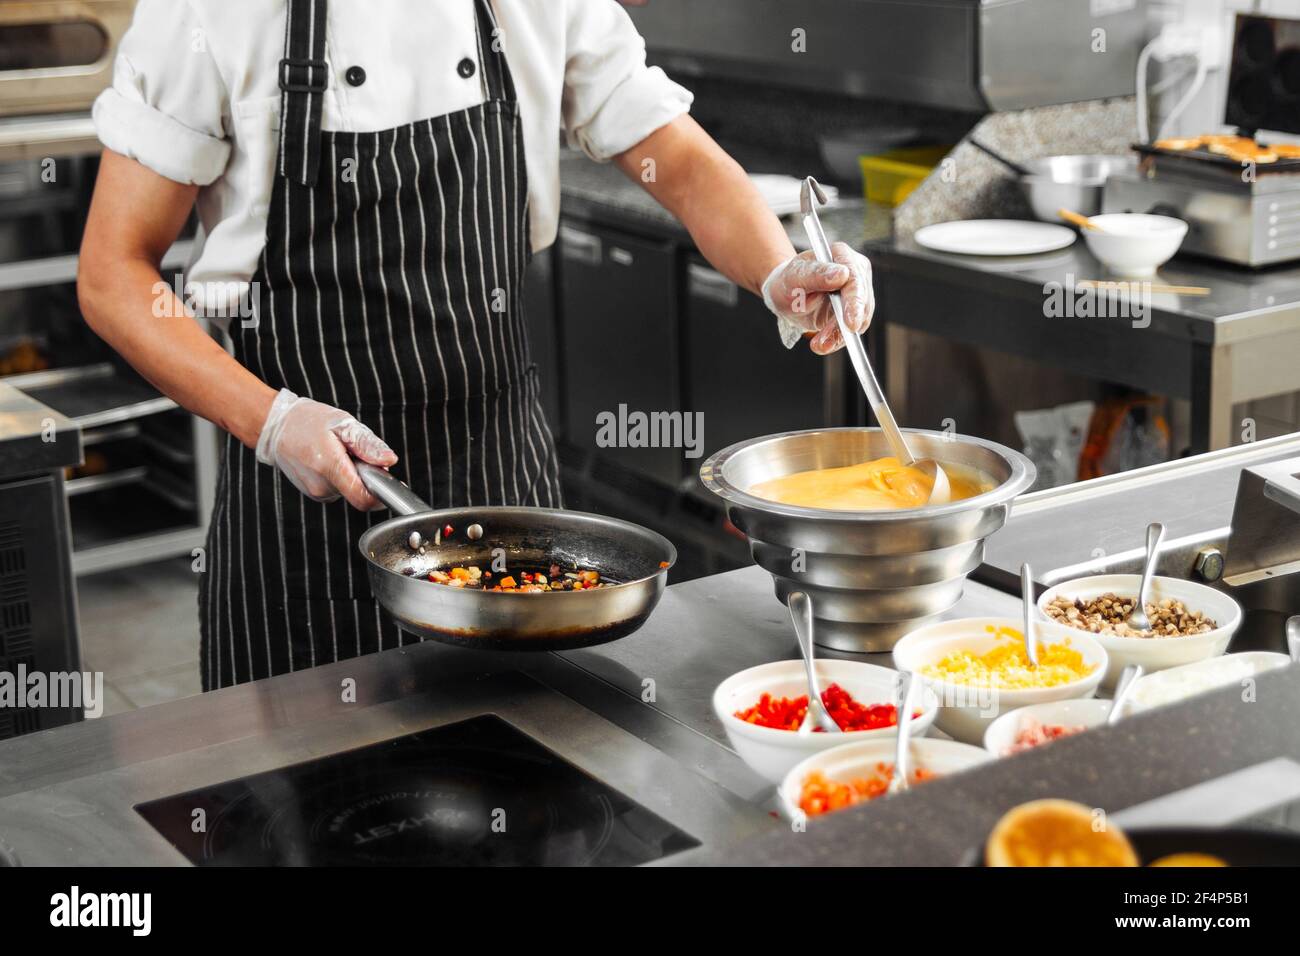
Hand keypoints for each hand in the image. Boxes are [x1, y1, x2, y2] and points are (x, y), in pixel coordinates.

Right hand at [255, 389, 396, 509]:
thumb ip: (368, 445)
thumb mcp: (343, 424)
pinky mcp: (314, 493)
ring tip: (340, 453)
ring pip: (349, 491)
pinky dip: (342, 477)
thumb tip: (390, 461)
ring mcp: (316, 492)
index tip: (390, 481)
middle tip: (357, 453)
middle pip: (360, 493)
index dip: (382, 494)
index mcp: (330, 467)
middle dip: (367, 475)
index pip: (364, 498)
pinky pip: (338, 489)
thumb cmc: (308, 421)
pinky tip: (331, 460)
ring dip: (353, 475)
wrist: (275, 426)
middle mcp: (321, 486)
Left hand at [761, 242, 874, 354]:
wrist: (786, 295)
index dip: (855, 301)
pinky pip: (852, 329)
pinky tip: (823, 344)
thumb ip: (816, 274)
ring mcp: (857, 292)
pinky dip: (837, 339)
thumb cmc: (788, 280)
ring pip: (859, 318)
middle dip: (845, 325)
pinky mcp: (854, 310)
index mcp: (841, 255)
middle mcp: (855, 271)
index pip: (855, 278)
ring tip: (819, 344)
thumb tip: (842, 274)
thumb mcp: (794, 276)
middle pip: (862, 300)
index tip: (850, 322)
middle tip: (826, 342)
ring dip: (839, 335)